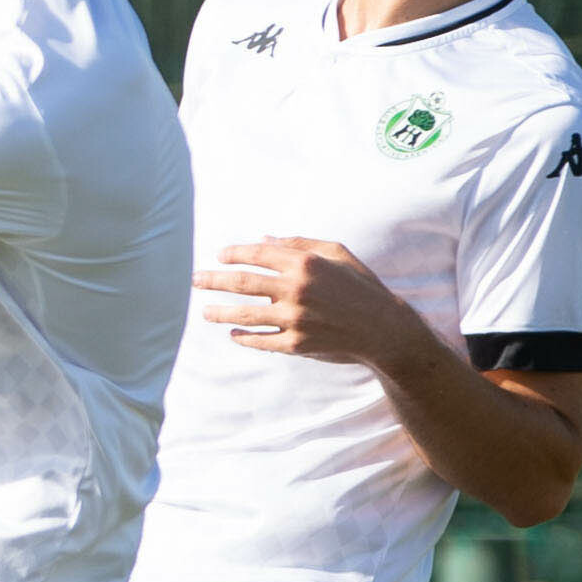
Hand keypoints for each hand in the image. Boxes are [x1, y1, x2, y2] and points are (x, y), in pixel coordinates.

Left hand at [197, 237, 444, 372]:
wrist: (385, 330)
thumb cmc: (361, 286)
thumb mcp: (338, 253)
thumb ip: (300, 243)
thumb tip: (262, 237)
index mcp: (304, 263)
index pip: (256, 253)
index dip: (233, 253)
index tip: (219, 256)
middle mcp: (296, 290)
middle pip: (241, 283)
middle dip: (213, 280)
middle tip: (195, 280)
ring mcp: (294, 319)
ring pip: (244, 315)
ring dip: (219, 313)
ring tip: (205, 311)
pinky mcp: (297, 344)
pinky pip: (261, 341)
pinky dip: (244, 339)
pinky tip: (233, 335)